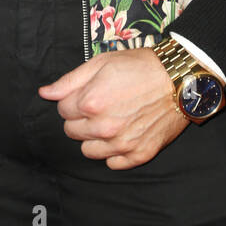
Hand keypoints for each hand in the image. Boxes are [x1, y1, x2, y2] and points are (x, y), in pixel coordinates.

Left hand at [38, 47, 188, 169]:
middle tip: (101, 105)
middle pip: (72, 131)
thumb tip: (45, 93)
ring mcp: (121, 144)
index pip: (62, 110)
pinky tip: (124, 133)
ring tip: (111, 120)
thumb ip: (69, 81)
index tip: (87, 93)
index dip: (72, 100)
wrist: (180, 79)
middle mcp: (103, 127)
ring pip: (89, 151)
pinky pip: (112, 163)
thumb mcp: (102, 63)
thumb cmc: (141, 66)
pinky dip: (115, 151)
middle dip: (80, 119)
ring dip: (94, 138)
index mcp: (90, 102)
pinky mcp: (138, 155)